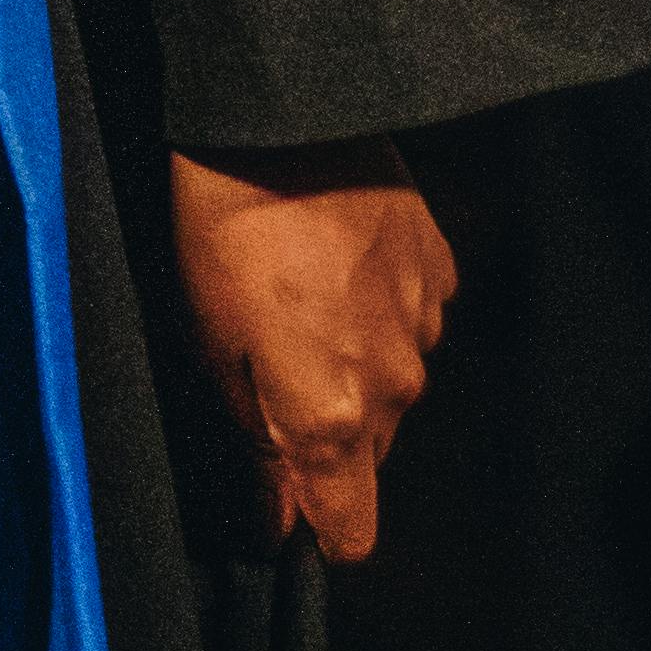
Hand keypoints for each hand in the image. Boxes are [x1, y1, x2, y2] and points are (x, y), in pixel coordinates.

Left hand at [169, 151, 455, 564]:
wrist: (281, 119)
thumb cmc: (222, 234)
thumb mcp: (210, 347)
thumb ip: (256, 446)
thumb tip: (279, 519)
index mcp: (332, 419)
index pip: (352, 531)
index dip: (317, 526)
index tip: (286, 501)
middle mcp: (393, 386)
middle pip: (365, 450)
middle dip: (324, 429)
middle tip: (269, 361)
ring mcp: (425, 324)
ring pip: (389, 380)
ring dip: (353, 360)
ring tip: (299, 296)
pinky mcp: (441, 267)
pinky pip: (412, 315)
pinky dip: (380, 305)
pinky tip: (338, 261)